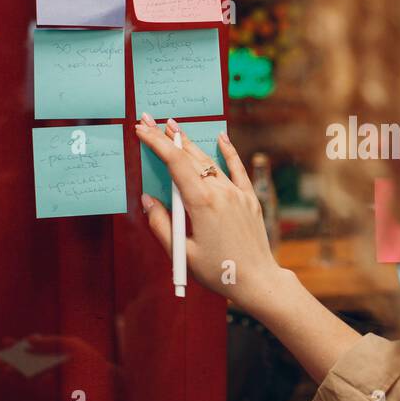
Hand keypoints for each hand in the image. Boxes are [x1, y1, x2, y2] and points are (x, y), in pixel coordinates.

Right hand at [133, 115, 288, 314]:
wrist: (258, 280)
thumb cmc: (218, 271)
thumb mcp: (182, 253)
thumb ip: (162, 224)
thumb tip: (148, 200)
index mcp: (202, 203)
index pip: (175, 163)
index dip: (156, 143)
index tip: (142, 129)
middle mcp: (221, 192)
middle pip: (190, 157)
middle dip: (167, 137)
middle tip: (150, 120)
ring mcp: (238, 193)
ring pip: (210, 162)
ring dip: (190, 144)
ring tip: (173, 127)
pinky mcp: (249, 199)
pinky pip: (237, 169)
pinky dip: (228, 152)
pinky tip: (220, 137)